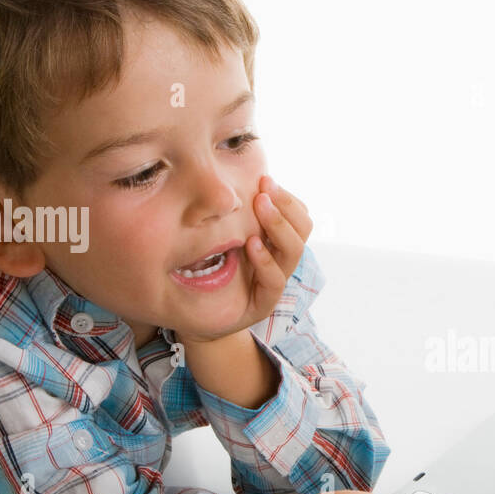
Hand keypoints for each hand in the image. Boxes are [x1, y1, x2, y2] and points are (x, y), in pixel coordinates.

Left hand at [173, 175, 313, 344]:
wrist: (193, 316)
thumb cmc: (203, 271)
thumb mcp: (217, 234)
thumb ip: (232, 213)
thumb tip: (233, 177)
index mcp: (273, 241)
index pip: (297, 216)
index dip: (286, 197)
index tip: (265, 179)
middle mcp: (278, 260)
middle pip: (302, 229)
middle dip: (285, 206)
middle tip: (265, 189)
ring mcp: (273, 283)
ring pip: (294, 251)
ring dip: (278, 225)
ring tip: (261, 206)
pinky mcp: (263, 304)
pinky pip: (275, 281)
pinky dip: (266, 260)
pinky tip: (252, 244)